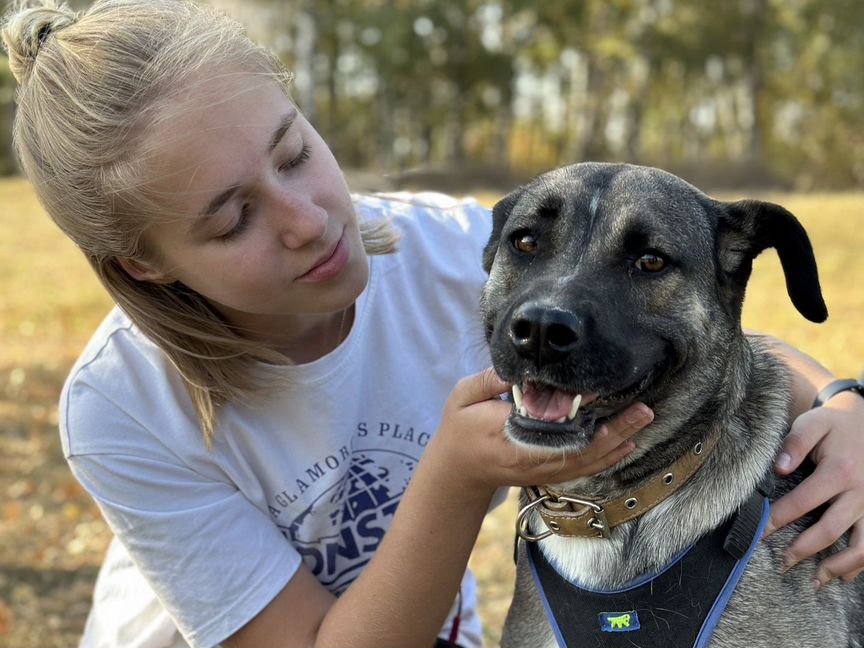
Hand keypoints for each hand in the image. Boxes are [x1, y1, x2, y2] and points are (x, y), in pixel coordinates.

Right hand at [433, 368, 653, 491]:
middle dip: (616, 428)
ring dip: (618, 442)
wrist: (457, 471)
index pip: (554, 423)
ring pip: (588, 460)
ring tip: (643, 422)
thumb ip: (489, 380)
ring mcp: (542, 470)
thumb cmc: (459, 428)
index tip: (603, 388)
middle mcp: (533, 457)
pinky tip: (626, 444)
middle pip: (583, 446)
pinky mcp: (547, 475)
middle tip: (644, 409)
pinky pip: (583, 468)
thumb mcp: (463, 396)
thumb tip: (519, 367)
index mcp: (512, 435)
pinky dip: (607, 457)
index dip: (581, 409)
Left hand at [764, 391, 863, 586]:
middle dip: (802, 550)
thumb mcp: (813, 424)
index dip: (778, 519)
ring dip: (838, 566)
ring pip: (861, 547)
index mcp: (839, 471)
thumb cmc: (836, 426)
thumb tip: (778, 469)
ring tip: (815, 580)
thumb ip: (794, 444)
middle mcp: (859, 493)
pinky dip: (861, 564)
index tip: (760, 533)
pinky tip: (844, 575)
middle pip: (829, 530)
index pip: (802, 502)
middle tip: (781, 564)